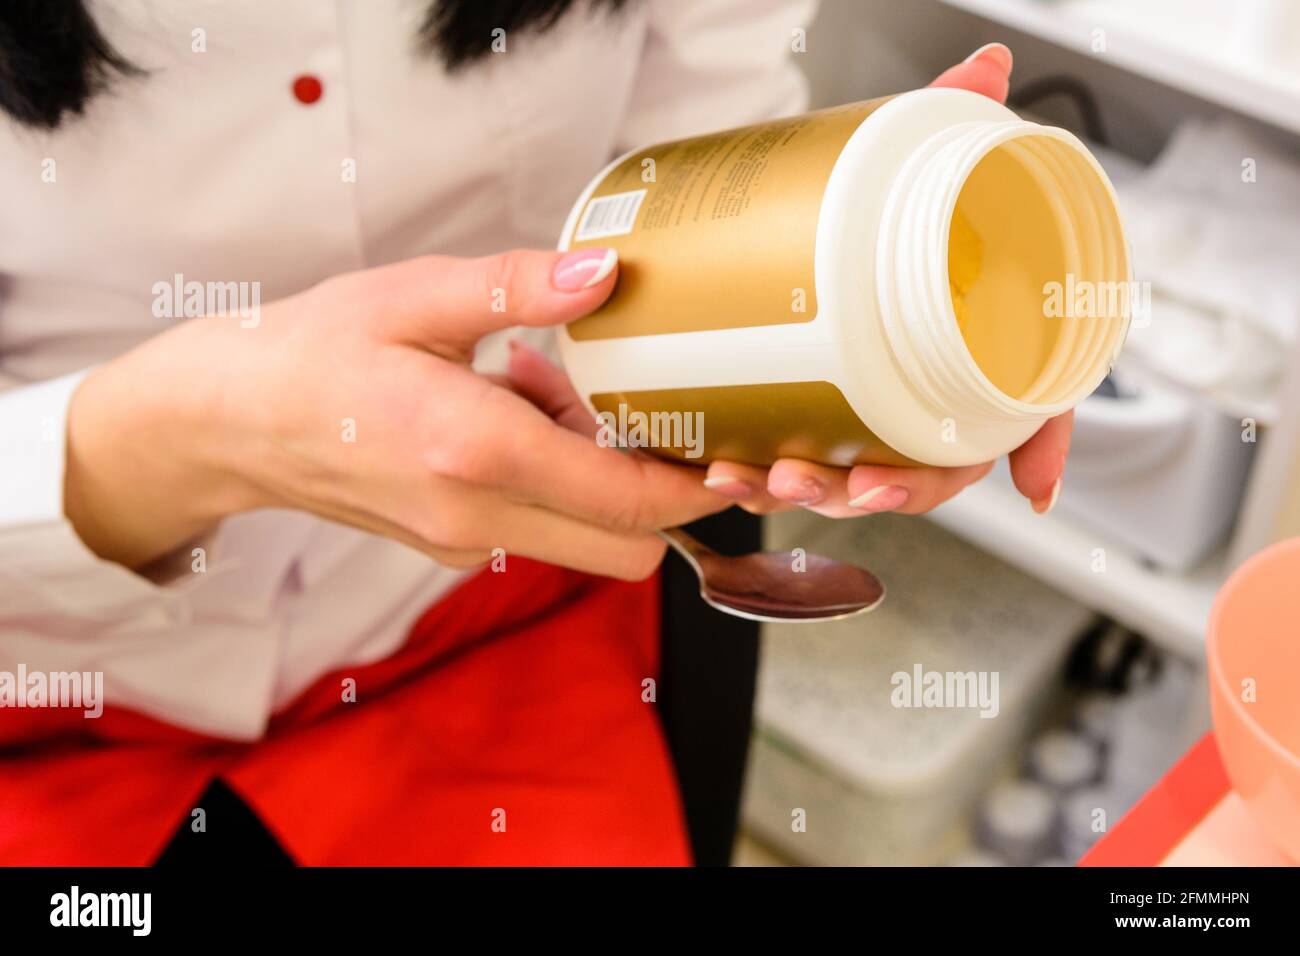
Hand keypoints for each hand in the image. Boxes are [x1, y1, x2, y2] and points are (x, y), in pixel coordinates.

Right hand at [64, 248, 732, 578]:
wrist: (227, 422)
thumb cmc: (314, 352)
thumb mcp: (416, 297)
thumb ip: (520, 289)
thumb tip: (608, 273)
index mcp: (478, 453)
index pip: (632, 501)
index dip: (697, 485)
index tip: (728, 447)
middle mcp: (479, 518)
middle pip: (628, 548)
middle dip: (655, 491)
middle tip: (626, 407)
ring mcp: (463, 544)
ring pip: (584, 539)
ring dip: (594, 477)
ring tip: (535, 387)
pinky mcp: (450, 548)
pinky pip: (535, 530)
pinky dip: (547, 482)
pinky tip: (499, 409)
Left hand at [706, 42, 1068, 517]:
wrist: (824, 236)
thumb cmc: (894, 227)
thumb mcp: (920, 173)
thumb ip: (954, 125)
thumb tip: (986, 68)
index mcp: (977, 354)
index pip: (1026, 407)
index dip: (1040, 446)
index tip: (1035, 486)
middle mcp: (929, 398)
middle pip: (937, 469)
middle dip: (900, 489)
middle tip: (855, 484)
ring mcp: (869, 420)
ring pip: (861, 482)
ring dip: (820, 494)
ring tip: (771, 477)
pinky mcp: (811, 425)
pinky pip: (794, 469)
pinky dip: (759, 479)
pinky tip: (724, 473)